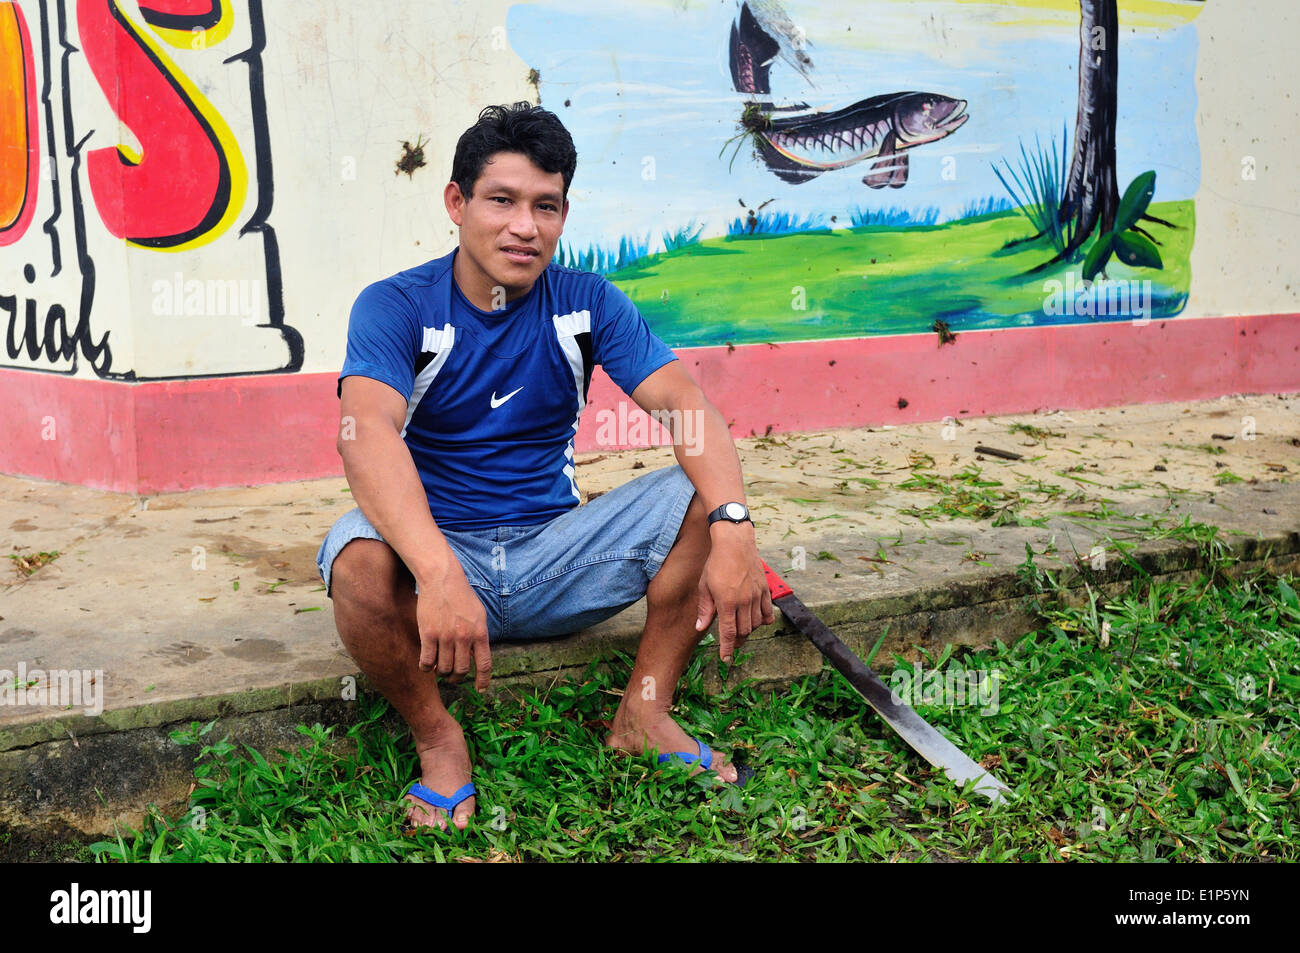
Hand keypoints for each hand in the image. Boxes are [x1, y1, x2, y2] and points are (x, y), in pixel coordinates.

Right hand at [415, 564, 491, 691]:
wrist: (441, 579)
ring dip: (441, 673)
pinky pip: (427, 662)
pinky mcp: (428, 634)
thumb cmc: (461, 596)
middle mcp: (464, 636)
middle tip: (452, 677)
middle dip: (456, 678)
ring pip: (443, 669)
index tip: (480, 690)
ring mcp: (445, 636)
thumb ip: (479, 635)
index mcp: (480, 632)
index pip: (484, 664)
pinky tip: (426, 665)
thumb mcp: (478, 614)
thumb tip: (477, 657)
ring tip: (439, 668)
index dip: (483, 680)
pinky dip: (426, 668)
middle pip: (461, 671)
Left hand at [695, 524, 775, 662]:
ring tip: (742, 631)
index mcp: (726, 602)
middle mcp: (743, 601)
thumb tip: (700, 627)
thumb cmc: (716, 563)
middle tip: (731, 643)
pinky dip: (763, 620)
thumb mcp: (704, 586)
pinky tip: (758, 621)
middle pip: (744, 631)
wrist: (735, 543)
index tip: (725, 658)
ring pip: (757, 624)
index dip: (727, 648)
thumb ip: (705, 609)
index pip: (728, 633)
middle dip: (737, 641)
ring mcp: (756, 595)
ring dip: (749, 631)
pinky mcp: (764, 589)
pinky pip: (767, 611)